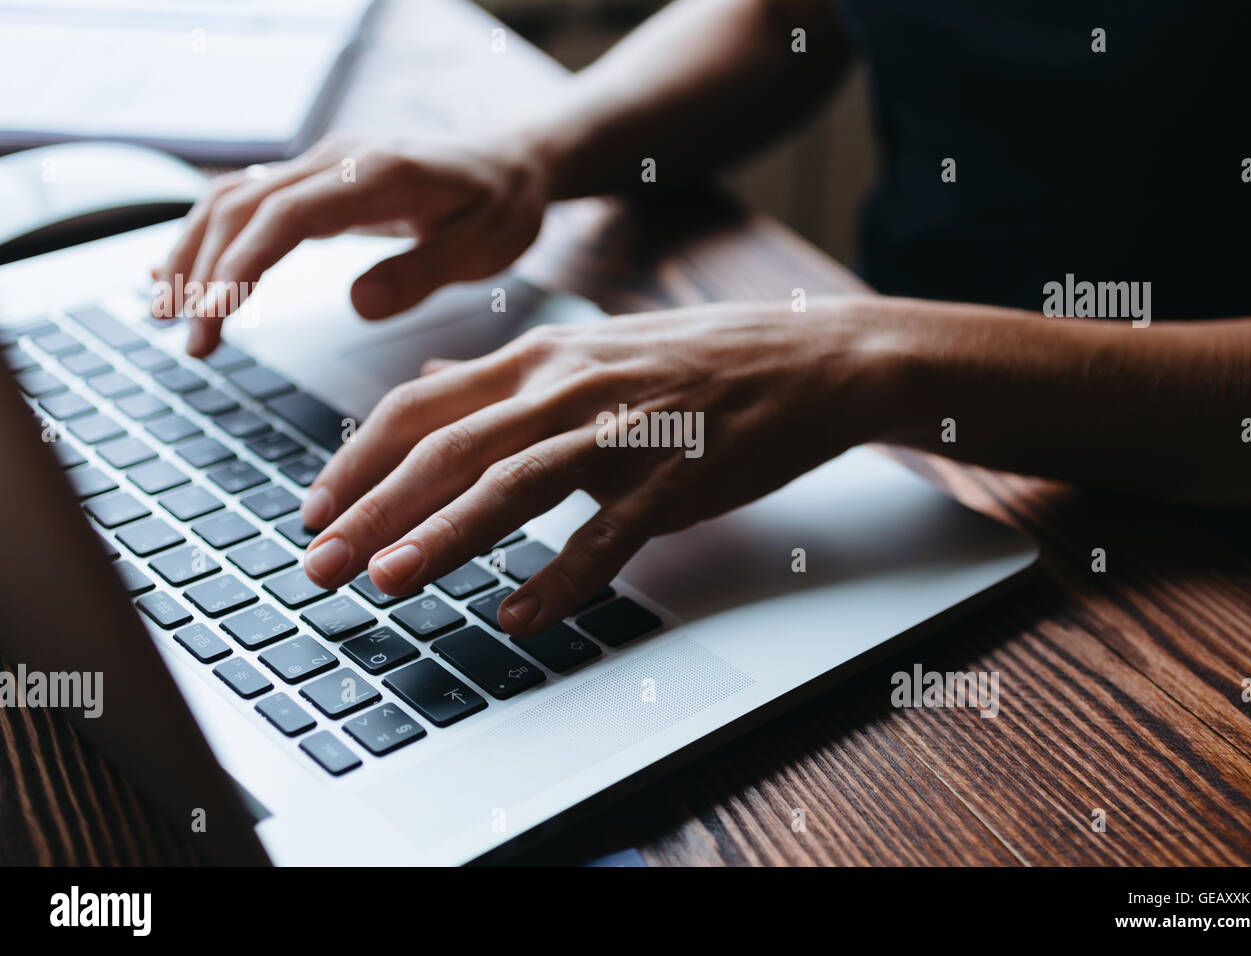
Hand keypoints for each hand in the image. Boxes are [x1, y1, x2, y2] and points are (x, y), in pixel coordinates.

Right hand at [153, 132, 549, 355]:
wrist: (512, 163)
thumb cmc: (502, 207)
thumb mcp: (486, 247)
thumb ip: (424, 273)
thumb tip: (357, 306)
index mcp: (381, 175)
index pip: (289, 214)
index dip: (243, 263)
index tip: (214, 314)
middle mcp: (341, 161)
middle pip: (245, 205)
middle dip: (205, 272)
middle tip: (192, 342)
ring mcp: (324, 166)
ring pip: (234, 198)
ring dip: (193, 253)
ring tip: (166, 314)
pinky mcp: (318, 181)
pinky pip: (248, 200)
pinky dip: (208, 236)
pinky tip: (180, 273)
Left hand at [297, 300, 906, 635]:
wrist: (807, 359)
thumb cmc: (694, 360)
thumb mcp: (586, 350)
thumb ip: (502, 374)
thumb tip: (430, 379)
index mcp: (538, 359)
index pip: (421, 406)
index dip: (357, 460)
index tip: (315, 509)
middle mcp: (568, 387)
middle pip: (450, 446)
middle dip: (373, 508)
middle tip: (319, 565)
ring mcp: (624, 431)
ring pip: (516, 481)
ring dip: (445, 534)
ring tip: (389, 581)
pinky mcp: (677, 476)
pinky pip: (611, 533)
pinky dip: (563, 576)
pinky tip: (521, 616)